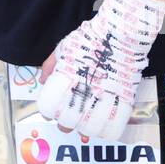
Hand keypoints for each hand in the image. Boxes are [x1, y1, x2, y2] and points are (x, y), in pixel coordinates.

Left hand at [36, 0, 164, 139]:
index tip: (51, 111)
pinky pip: (113, 125)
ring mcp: (102, 97)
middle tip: (68, 119)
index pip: (49, 108)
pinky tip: (102, 126)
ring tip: (84, 124)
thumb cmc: (91, 38)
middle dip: (65, 124)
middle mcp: (82, 92)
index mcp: (65, 79)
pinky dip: (106, 130)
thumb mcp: (65, 47)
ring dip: (84, 130)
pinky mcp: (122, 100)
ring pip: (88, 129)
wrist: (121, 33)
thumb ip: (51, 65)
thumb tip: (42, 80)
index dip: (49, 112)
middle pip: (67, 123)